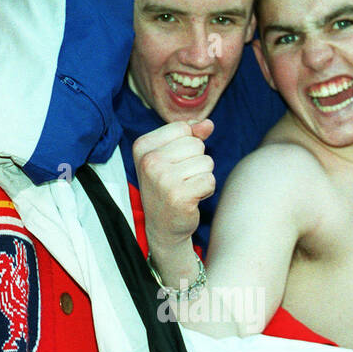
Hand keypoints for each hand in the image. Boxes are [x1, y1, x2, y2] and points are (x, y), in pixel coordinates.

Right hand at [131, 119, 214, 249]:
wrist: (163, 227)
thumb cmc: (168, 186)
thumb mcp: (172, 156)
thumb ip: (190, 135)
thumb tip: (208, 124)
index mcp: (142, 146)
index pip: (183, 128)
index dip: (186, 145)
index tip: (172, 164)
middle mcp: (149, 161)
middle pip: (196, 144)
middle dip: (196, 161)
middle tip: (179, 180)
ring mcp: (162, 179)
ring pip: (206, 162)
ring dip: (202, 176)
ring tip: (185, 189)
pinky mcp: (178, 196)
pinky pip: (210, 180)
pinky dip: (206, 190)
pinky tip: (191, 199)